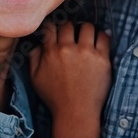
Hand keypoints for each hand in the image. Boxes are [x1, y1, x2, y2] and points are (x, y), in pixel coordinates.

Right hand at [30, 21, 110, 137]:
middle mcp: (68, 49)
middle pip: (69, 24)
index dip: (54, 26)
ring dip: (85, 30)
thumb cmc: (55, 97)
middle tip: (72, 35)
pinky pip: (104, 37)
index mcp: (51, 51)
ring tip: (86, 37)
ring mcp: (87, 52)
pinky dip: (102, 36)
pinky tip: (99, 40)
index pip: (51, 27)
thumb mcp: (35, 78)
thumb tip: (37, 43)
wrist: (76, 113)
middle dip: (69, 28)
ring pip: (88, 27)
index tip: (57, 31)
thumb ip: (33, 57)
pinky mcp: (102, 59)